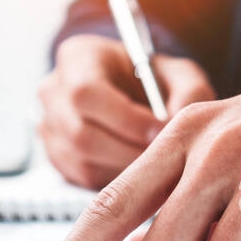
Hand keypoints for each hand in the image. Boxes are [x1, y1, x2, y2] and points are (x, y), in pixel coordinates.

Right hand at [37, 34, 215, 187]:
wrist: (136, 96)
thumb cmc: (157, 83)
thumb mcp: (181, 75)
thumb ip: (190, 92)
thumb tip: (176, 121)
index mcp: (78, 57)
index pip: (86, 92)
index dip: (125, 118)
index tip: (160, 130)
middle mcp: (53, 91)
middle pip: (80, 133)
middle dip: (128, 151)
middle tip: (164, 157)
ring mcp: (49, 126)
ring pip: (81, 161)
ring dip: (125, 171)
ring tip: (156, 166)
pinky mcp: (57, 157)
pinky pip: (82, 179)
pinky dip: (115, 182)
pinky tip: (139, 174)